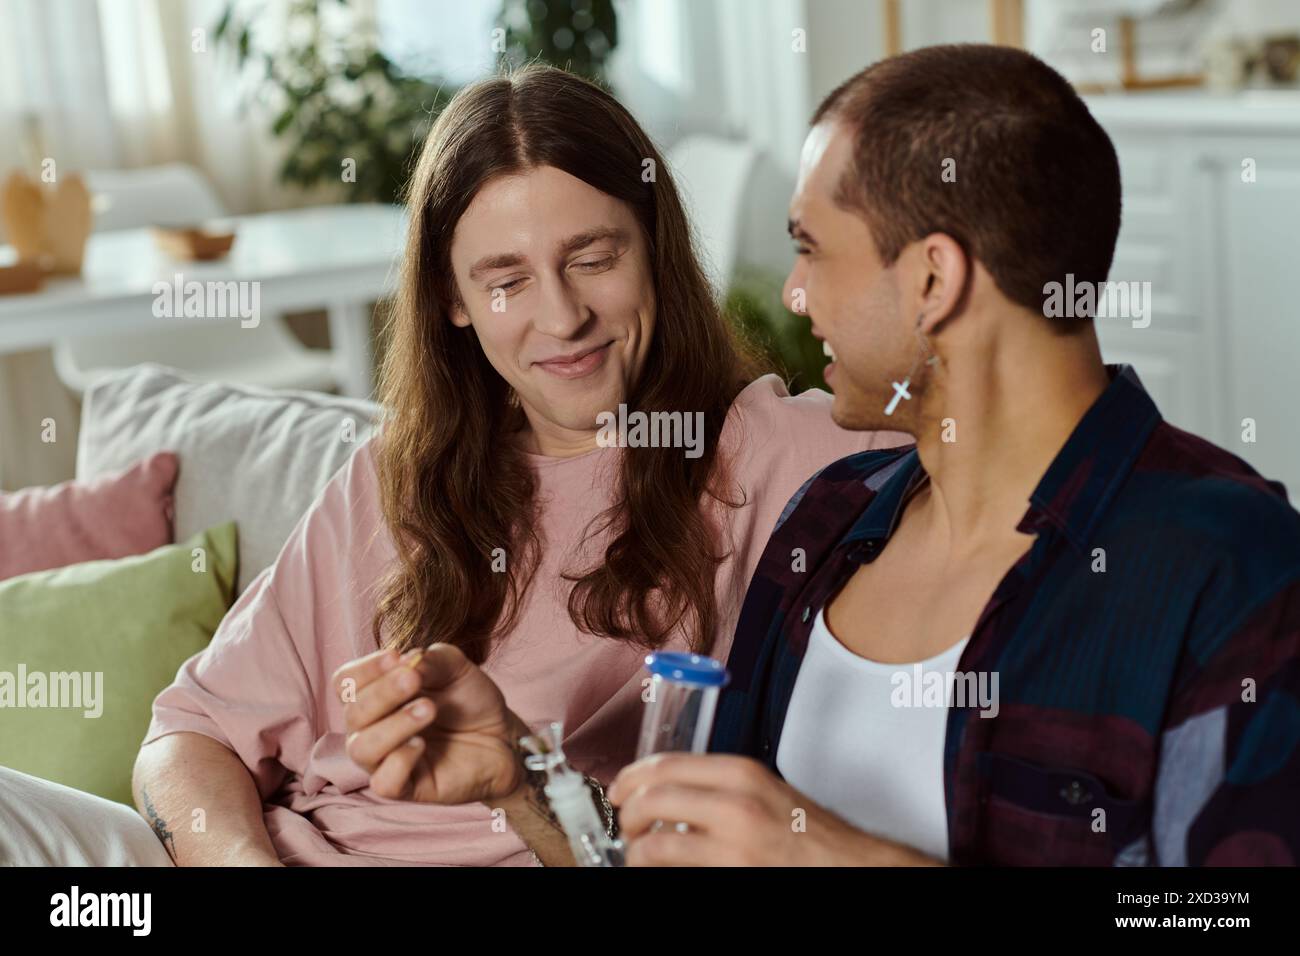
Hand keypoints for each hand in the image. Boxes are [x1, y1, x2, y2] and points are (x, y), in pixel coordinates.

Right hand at [333, 645, 525, 804]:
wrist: (503, 735)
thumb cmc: (470, 701)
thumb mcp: (455, 667)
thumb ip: (430, 660)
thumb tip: (407, 661)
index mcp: (376, 696)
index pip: (345, 683)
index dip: (365, 669)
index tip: (396, 656)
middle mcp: (373, 728)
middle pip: (352, 713)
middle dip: (383, 692)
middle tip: (414, 678)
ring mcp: (387, 760)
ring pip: (361, 749)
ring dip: (393, 724)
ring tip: (429, 709)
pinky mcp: (407, 788)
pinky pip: (384, 782)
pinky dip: (399, 761)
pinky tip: (421, 744)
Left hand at [608, 753, 939, 865]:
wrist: (846, 865)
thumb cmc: (808, 832)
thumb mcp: (765, 788)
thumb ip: (719, 783)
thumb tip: (666, 787)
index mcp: (741, 774)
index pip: (665, 765)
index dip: (631, 777)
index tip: (619, 788)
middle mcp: (735, 806)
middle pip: (651, 800)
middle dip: (626, 814)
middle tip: (625, 823)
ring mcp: (732, 848)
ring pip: (654, 846)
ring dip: (636, 852)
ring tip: (638, 855)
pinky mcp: (731, 876)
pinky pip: (676, 873)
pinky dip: (659, 872)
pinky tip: (663, 870)